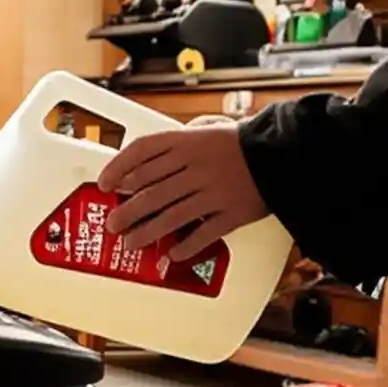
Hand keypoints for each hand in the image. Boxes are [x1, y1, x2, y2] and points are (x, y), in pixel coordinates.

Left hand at [97, 117, 268, 260]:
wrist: (283, 153)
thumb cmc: (239, 145)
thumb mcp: (205, 132)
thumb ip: (175, 146)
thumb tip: (139, 169)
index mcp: (187, 143)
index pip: (142, 153)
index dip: (118, 168)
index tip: (104, 184)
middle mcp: (197, 166)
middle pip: (151, 191)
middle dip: (126, 211)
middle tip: (112, 223)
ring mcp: (214, 191)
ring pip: (171, 216)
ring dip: (146, 232)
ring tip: (131, 241)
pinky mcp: (232, 213)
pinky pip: (203, 234)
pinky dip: (185, 246)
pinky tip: (172, 254)